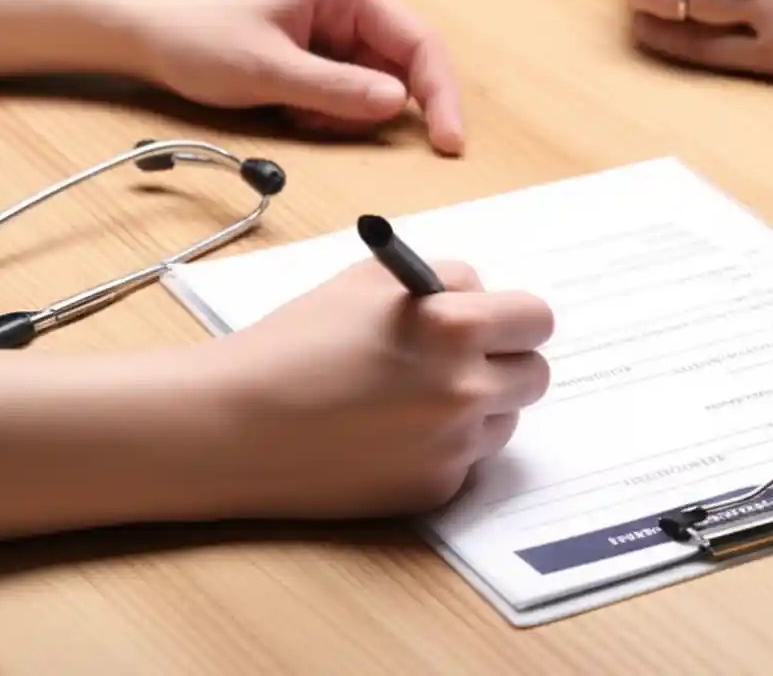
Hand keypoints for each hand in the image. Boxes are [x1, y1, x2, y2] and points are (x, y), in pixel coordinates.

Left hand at [127, 0, 463, 154]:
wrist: (152, 43)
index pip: (418, 41)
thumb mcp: (268, 69)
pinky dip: (332, 119)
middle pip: (407, 70)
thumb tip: (397, 103)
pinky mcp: (325, 67)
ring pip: (379, 93)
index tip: (448, 139)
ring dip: (349, 117)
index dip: (440, 93)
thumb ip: (334, 88)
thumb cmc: (200, 39)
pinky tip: (294, 112)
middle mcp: (351, 13)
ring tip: (297, 111)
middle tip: (361, 135)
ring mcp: (339, 42)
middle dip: (383, 110)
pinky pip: (352, 103)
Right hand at [213, 259, 553, 518]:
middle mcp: (465, 390)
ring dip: (476, 408)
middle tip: (461, 360)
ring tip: (410, 398)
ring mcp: (453, 447)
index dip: (514, 317)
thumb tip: (482, 297)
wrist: (235, 424)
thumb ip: (441, 282)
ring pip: (502, 421)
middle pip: (535, 375)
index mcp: (453, 328)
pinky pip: (464, 461)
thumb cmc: (293, 344)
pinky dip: (439, 448)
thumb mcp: (367, 282)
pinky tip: (385, 436)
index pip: (536, 318)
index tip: (496, 322)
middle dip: (504, 362)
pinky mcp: (433, 490)